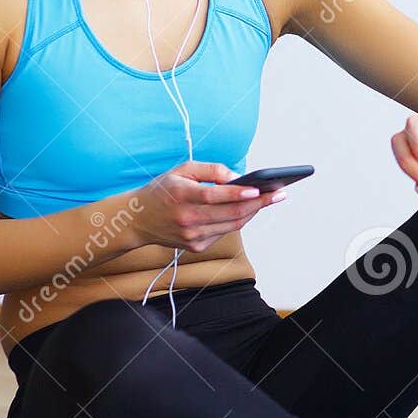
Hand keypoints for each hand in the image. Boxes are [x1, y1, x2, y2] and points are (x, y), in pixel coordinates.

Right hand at [129, 161, 284, 251]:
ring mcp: (192, 236)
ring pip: (232, 225)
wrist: (138, 220)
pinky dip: (238, 220)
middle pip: (231, 214)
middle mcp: (187, 219)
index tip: (260, 187)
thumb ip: (211, 170)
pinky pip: (224, 232)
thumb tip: (238, 177)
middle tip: (279, 193)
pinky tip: (249, 209)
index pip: (215, 196)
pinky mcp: (196, 246)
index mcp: (182, 196)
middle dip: (259, 203)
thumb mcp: (182, 170)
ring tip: (270, 199)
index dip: (239, 193)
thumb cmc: (163, 190)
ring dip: (254, 212)